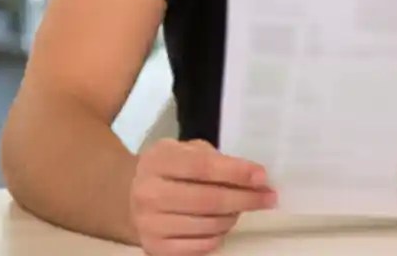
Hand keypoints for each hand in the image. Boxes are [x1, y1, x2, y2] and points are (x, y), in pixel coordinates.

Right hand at [131, 138, 276, 254]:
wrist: (128, 197)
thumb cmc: (168, 170)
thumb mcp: (184, 151)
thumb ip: (214, 158)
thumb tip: (252, 176)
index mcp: (158, 160)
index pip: (204, 167)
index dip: (237, 172)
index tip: (262, 176)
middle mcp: (149, 193)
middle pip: (209, 200)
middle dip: (245, 199)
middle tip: (268, 197)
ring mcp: (149, 223)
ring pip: (208, 225)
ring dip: (233, 217)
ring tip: (241, 208)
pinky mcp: (154, 248)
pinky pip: (201, 246)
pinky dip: (218, 236)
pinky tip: (222, 224)